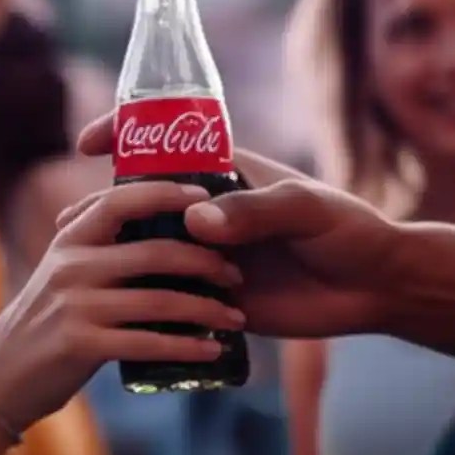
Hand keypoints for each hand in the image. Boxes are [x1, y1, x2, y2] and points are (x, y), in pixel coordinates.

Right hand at [0, 181, 244, 429]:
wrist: (1, 375)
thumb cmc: (46, 318)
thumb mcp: (63, 269)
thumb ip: (100, 245)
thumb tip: (157, 218)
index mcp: (70, 238)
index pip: (120, 200)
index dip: (166, 193)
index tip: (205, 196)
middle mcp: (72, 265)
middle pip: (153, 252)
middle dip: (205, 261)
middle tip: (237, 272)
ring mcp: (76, 305)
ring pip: (159, 301)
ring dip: (207, 309)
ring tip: (237, 315)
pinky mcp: (82, 345)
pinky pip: (149, 343)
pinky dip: (188, 346)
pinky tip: (213, 350)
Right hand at [74, 112, 402, 337]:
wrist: (376, 289)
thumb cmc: (348, 234)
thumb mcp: (306, 213)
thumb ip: (255, 211)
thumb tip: (195, 222)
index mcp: (223, 173)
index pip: (160, 143)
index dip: (121, 135)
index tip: (86, 144)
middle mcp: (206, 211)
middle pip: (140, 202)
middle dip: (108, 210)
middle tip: (78, 227)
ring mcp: (206, 255)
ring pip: (148, 255)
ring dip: (134, 265)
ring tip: (107, 278)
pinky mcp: (212, 299)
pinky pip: (170, 304)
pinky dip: (157, 311)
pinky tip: (146, 319)